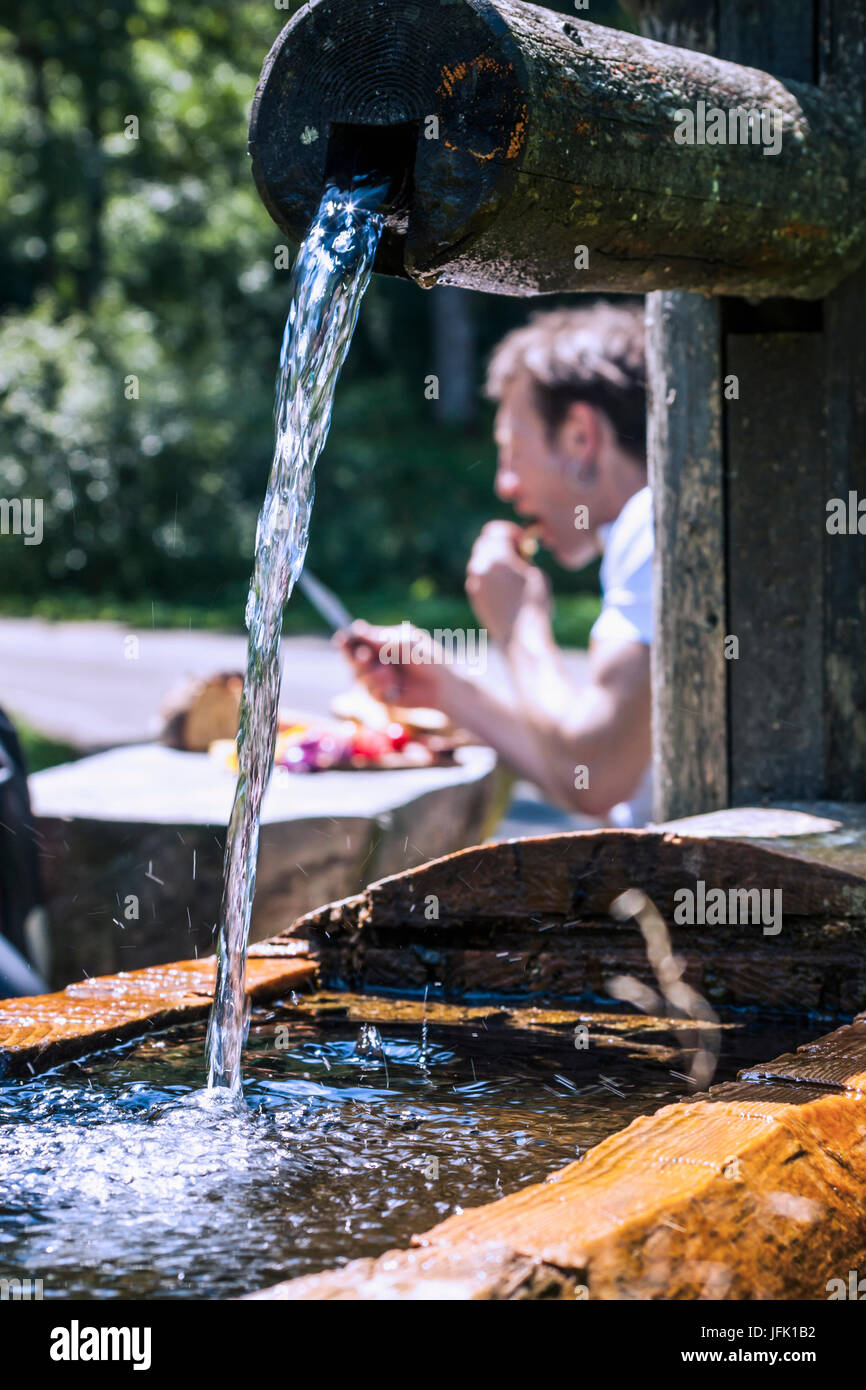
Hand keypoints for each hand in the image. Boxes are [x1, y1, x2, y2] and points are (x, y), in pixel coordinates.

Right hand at [336, 620, 455, 710]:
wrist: (443, 686)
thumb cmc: (427, 658)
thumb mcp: (403, 643)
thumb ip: (379, 638)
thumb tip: (355, 627)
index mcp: (381, 642)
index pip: (357, 640)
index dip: (346, 641)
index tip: (341, 639)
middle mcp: (377, 660)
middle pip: (352, 660)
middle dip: (356, 660)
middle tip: (365, 658)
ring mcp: (378, 678)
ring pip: (359, 678)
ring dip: (373, 676)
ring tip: (390, 674)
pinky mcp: (382, 695)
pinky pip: (371, 693)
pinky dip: (381, 689)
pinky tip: (395, 687)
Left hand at [466, 521, 551, 644]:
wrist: (521, 637)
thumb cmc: (535, 605)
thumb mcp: (537, 574)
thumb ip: (524, 558)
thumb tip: (519, 553)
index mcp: (497, 557)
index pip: (496, 531)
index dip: (510, 531)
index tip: (521, 539)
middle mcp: (481, 567)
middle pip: (484, 543)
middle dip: (499, 542)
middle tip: (516, 551)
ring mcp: (474, 582)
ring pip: (480, 560)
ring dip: (493, 558)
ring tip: (511, 570)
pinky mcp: (473, 595)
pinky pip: (479, 576)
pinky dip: (489, 574)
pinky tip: (504, 586)